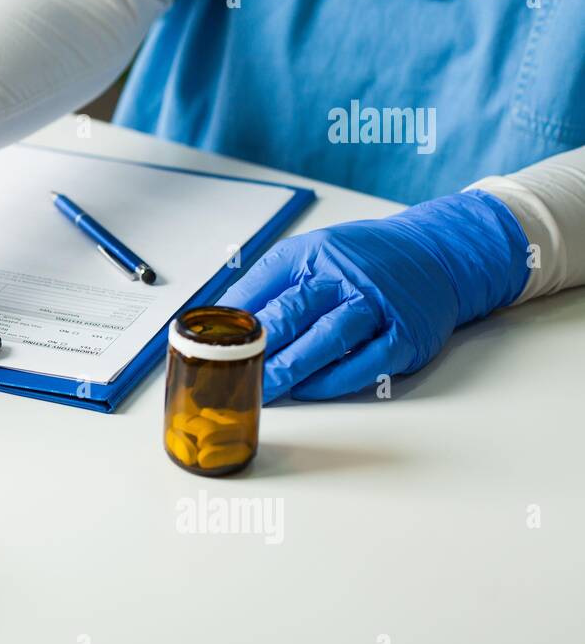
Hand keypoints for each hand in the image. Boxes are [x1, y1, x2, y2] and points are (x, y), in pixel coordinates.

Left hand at [217, 190, 528, 401]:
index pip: (262, 284)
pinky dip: (331, 381)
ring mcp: (377, 305)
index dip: (231, 317)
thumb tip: (222, 318)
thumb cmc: (365, 259)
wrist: (438, 254)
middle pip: (291, 313)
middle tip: (227, 375)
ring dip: (288, 369)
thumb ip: (272, 283)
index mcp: (313, 253)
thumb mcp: (315, 252)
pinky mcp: (403, 336)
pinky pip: (362, 364)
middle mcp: (345, 275)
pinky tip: (307, 390)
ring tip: (261, 390)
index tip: (206, 342)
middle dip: (255, 349)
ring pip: (324, 340)